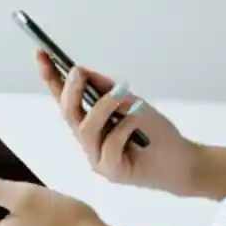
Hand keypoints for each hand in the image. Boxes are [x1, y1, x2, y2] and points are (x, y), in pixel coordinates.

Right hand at [35, 51, 201, 195]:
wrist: (183, 164)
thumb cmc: (157, 135)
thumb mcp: (133, 103)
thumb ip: (108, 90)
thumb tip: (83, 70)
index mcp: (91, 125)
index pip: (64, 100)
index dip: (51, 78)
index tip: (42, 54)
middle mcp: (89, 142)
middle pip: (68, 114)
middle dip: (70, 90)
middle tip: (78, 72)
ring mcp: (98, 159)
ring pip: (86, 129)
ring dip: (103, 106)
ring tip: (122, 92)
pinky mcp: (112, 172)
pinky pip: (111, 145)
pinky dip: (125, 126)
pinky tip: (139, 117)